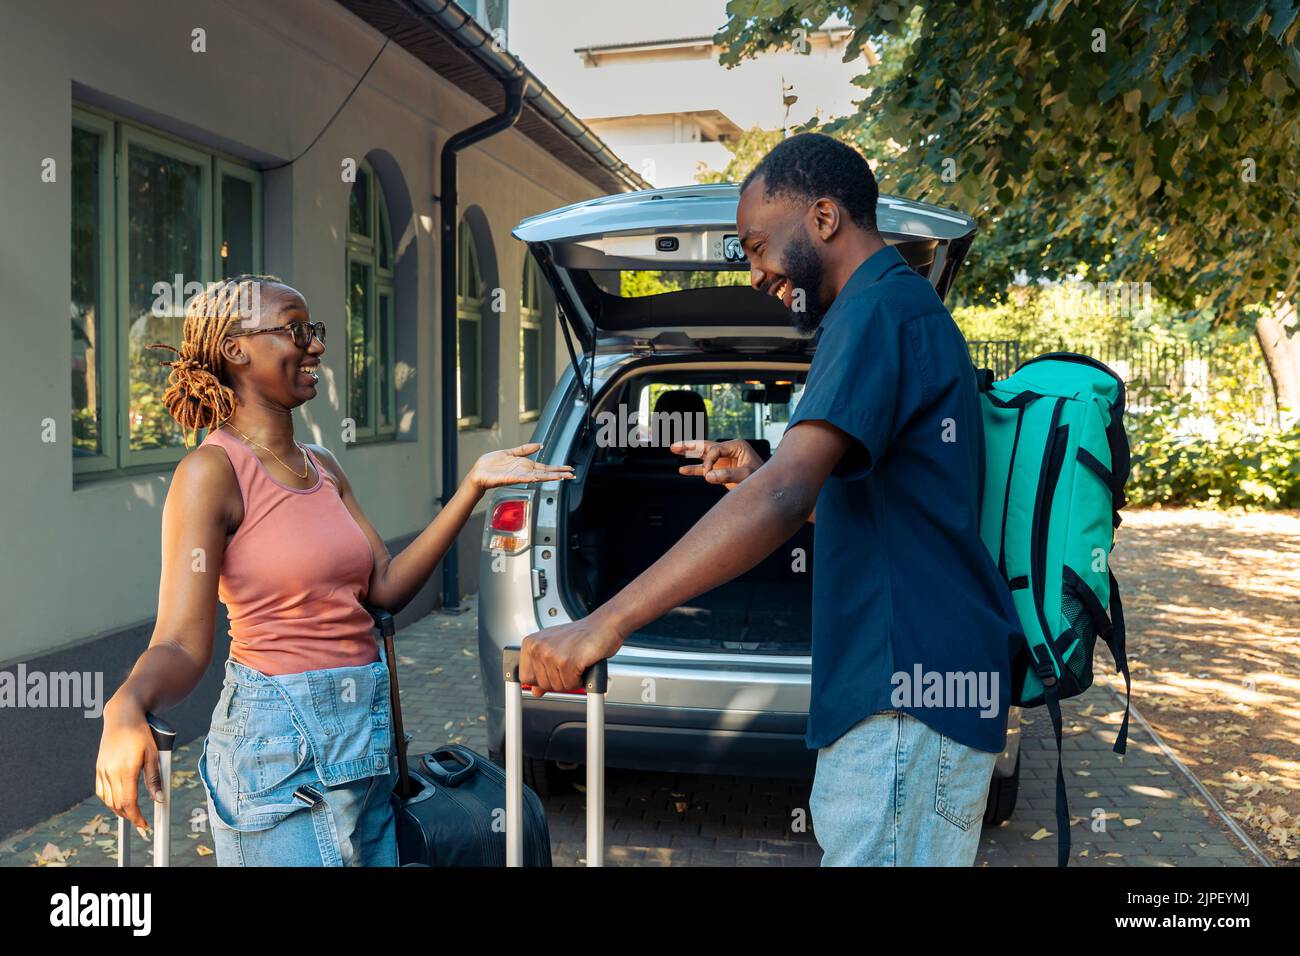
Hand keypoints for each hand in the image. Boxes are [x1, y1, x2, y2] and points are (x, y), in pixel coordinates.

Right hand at [95, 698, 163, 841]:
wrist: (122, 715)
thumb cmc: (142, 733)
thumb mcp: (153, 754)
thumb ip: (155, 778)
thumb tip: (159, 799)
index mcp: (126, 769)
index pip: (129, 802)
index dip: (136, 817)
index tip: (144, 825)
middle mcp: (110, 771)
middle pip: (117, 804)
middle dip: (129, 816)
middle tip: (141, 822)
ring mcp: (102, 769)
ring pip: (107, 799)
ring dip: (118, 809)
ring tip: (131, 813)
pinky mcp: (98, 767)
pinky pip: (101, 790)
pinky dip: (109, 800)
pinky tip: (118, 801)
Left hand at [468, 443, 573, 491]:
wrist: (478, 472)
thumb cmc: (492, 464)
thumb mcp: (511, 452)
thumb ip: (525, 450)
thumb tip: (539, 445)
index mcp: (525, 466)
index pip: (545, 467)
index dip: (557, 468)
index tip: (569, 469)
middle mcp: (524, 472)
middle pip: (546, 473)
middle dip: (559, 474)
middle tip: (572, 474)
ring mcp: (519, 476)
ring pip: (538, 476)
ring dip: (550, 477)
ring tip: (562, 477)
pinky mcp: (510, 478)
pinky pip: (524, 478)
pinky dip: (533, 477)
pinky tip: (541, 477)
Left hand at [519, 613, 622, 696]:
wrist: (605, 625)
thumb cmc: (582, 635)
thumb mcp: (557, 649)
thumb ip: (542, 669)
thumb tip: (535, 691)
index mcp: (531, 643)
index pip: (525, 676)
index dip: (541, 680)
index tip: (552, 674)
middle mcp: (538, 647)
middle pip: (542, 684)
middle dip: (559, 680)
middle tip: (569, 665)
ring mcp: (551, 654)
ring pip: (557, 686)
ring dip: (571, 680)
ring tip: (577, 662)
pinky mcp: (567, 661)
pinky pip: (571, 685)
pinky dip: (581, 680)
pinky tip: (583, 665)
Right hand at [670, 438, 762, 488]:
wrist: (766, 487)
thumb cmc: (760, 478)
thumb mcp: (747, 475)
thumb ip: (729, 475)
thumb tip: (709, 476)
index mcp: (736, 446)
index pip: (715, 449)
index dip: (709, 461)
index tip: (708, 474)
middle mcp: (729, 450)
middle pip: (705, 446)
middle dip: (689, 446)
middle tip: (674, 445)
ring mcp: (724, 460)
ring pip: (702, 455)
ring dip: (688, 453)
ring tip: (673, 449)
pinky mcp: (721, 470)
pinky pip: (704, 469)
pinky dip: (694, 469)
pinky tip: (682, 470)